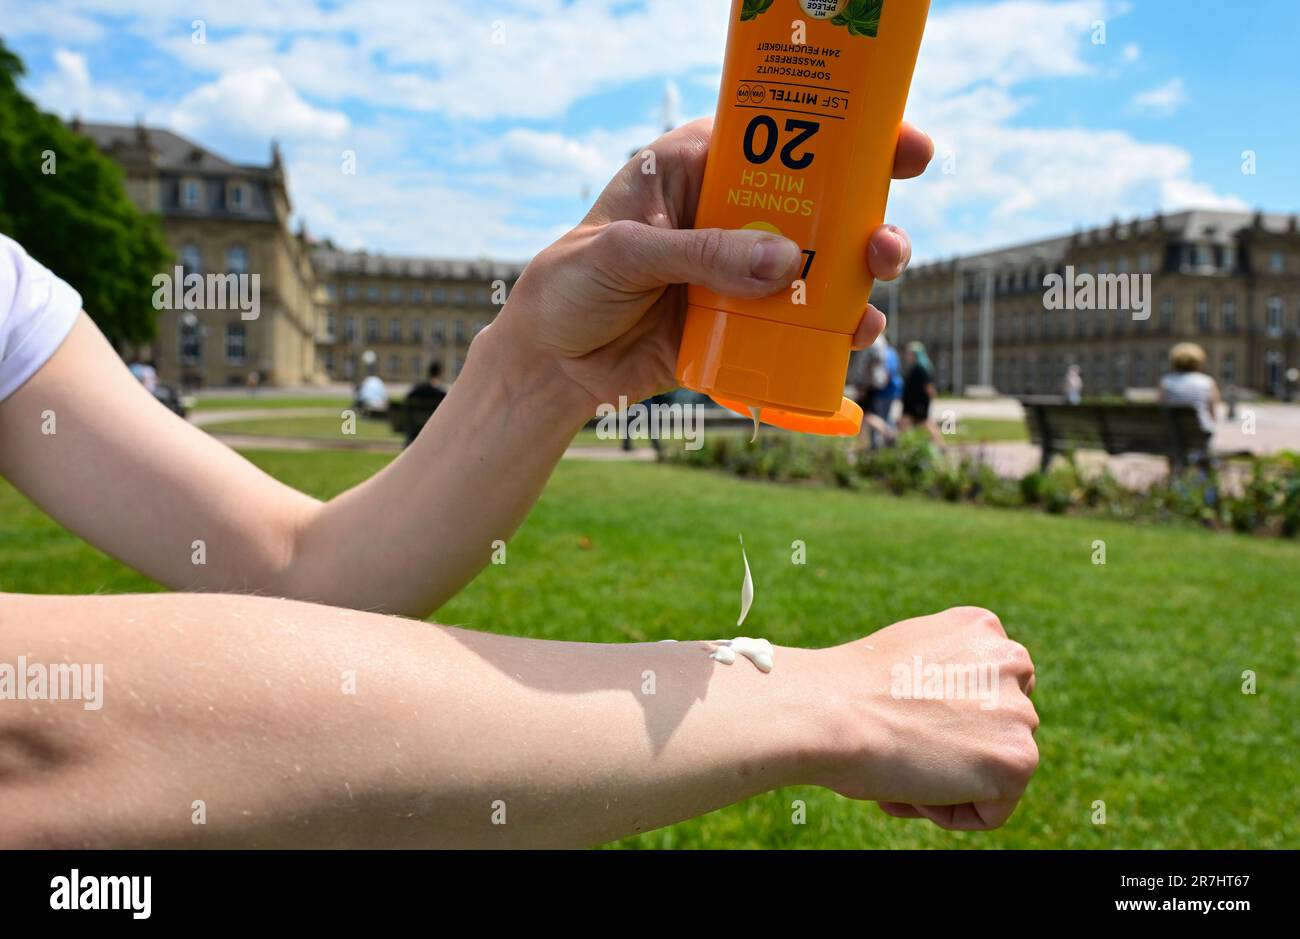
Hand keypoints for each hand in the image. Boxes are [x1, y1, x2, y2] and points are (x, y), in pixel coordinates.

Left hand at [492, 117, 933, 408]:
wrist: (550, 365)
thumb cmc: (569, 286)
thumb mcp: (623, 256)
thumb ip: (699, 254)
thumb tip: (785, 261)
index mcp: (697, 168)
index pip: (781, 135)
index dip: (846, 135)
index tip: (900, 146)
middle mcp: (728, 214)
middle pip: (818, 200)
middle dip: (867, 213)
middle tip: (885, 242)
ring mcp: (740, 270)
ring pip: (821, 261)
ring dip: (861, 271)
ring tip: (877, 283)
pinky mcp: (743, 323)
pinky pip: (802, 321)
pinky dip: (836, 327)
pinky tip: (855, 334)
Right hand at [815, 607, 1039, 829]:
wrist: (831, 712)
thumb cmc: (846, 691)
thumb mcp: (905, 657)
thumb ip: (943, 675)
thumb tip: (953, 715)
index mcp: (981, 628)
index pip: (986, 690)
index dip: (943, 718)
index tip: (903, 721)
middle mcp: (1011, 660)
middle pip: (996, 729)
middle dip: (950, 747)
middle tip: (900, 747)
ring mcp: (1020, 710)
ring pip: (992, 769)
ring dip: (948, 779)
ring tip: (903, 765)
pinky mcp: (1018, 759)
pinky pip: (991, 810)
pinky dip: (949, 812)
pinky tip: (913, 786)